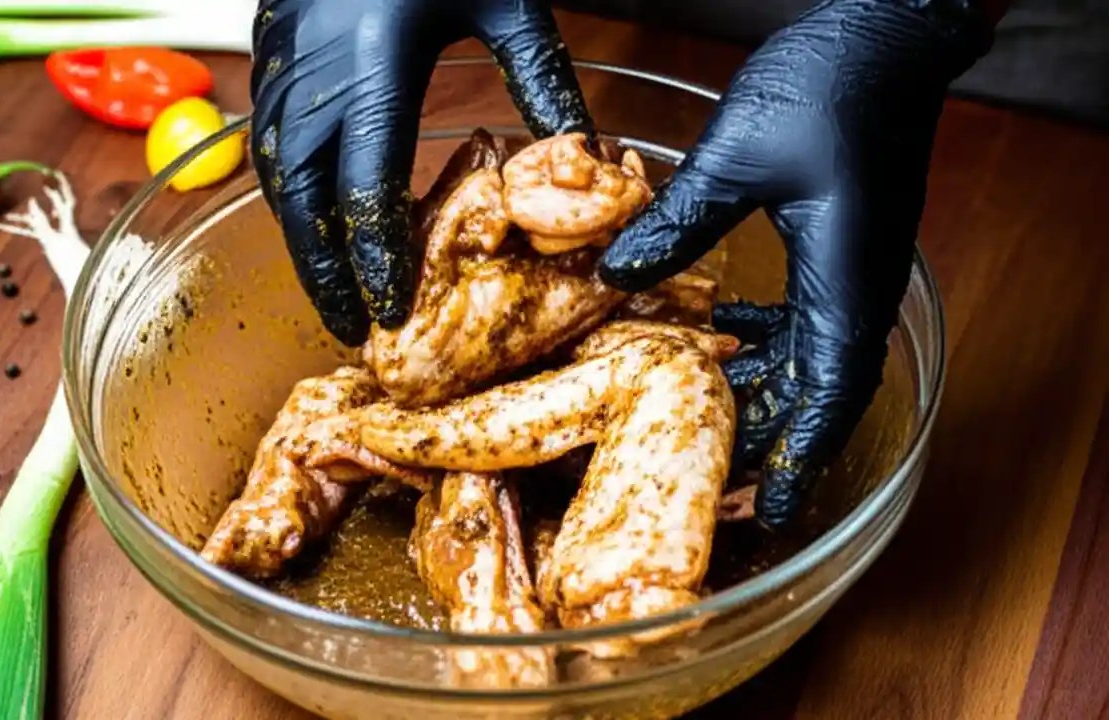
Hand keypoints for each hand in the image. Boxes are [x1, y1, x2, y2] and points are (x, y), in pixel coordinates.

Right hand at [251, 0, 592, 345]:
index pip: (365, 188)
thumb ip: (540, 76)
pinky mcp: (269, 49)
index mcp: (372, 67)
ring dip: (299, 238)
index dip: (375, 259)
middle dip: (322, 270)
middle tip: (349, 324)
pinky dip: (287, 190)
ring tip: (326, 285)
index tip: (390, 311)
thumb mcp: (505, 2)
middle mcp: (313, 75)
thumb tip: (580, 149)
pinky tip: (309, 213)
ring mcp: (281, 62)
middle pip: (304, 201)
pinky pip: (268, 139)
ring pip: (276, 174)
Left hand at [598, 0, 991, 525]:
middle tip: (718, 479)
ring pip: (809, 355)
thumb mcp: (739, 156)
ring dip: (762, 388)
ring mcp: (852, 264)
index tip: (766, 508)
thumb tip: (617, 272)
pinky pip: (804, 314)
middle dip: (770, 438)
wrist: (888, 32)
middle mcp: (856, 285)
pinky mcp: (841, 241)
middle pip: (817, 389)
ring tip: (705, 414)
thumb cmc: (830, 87)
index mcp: (844, 281)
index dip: (796, 457)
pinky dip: (763, 338)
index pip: (827, 394)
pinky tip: (720, 334)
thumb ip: (679, 223)